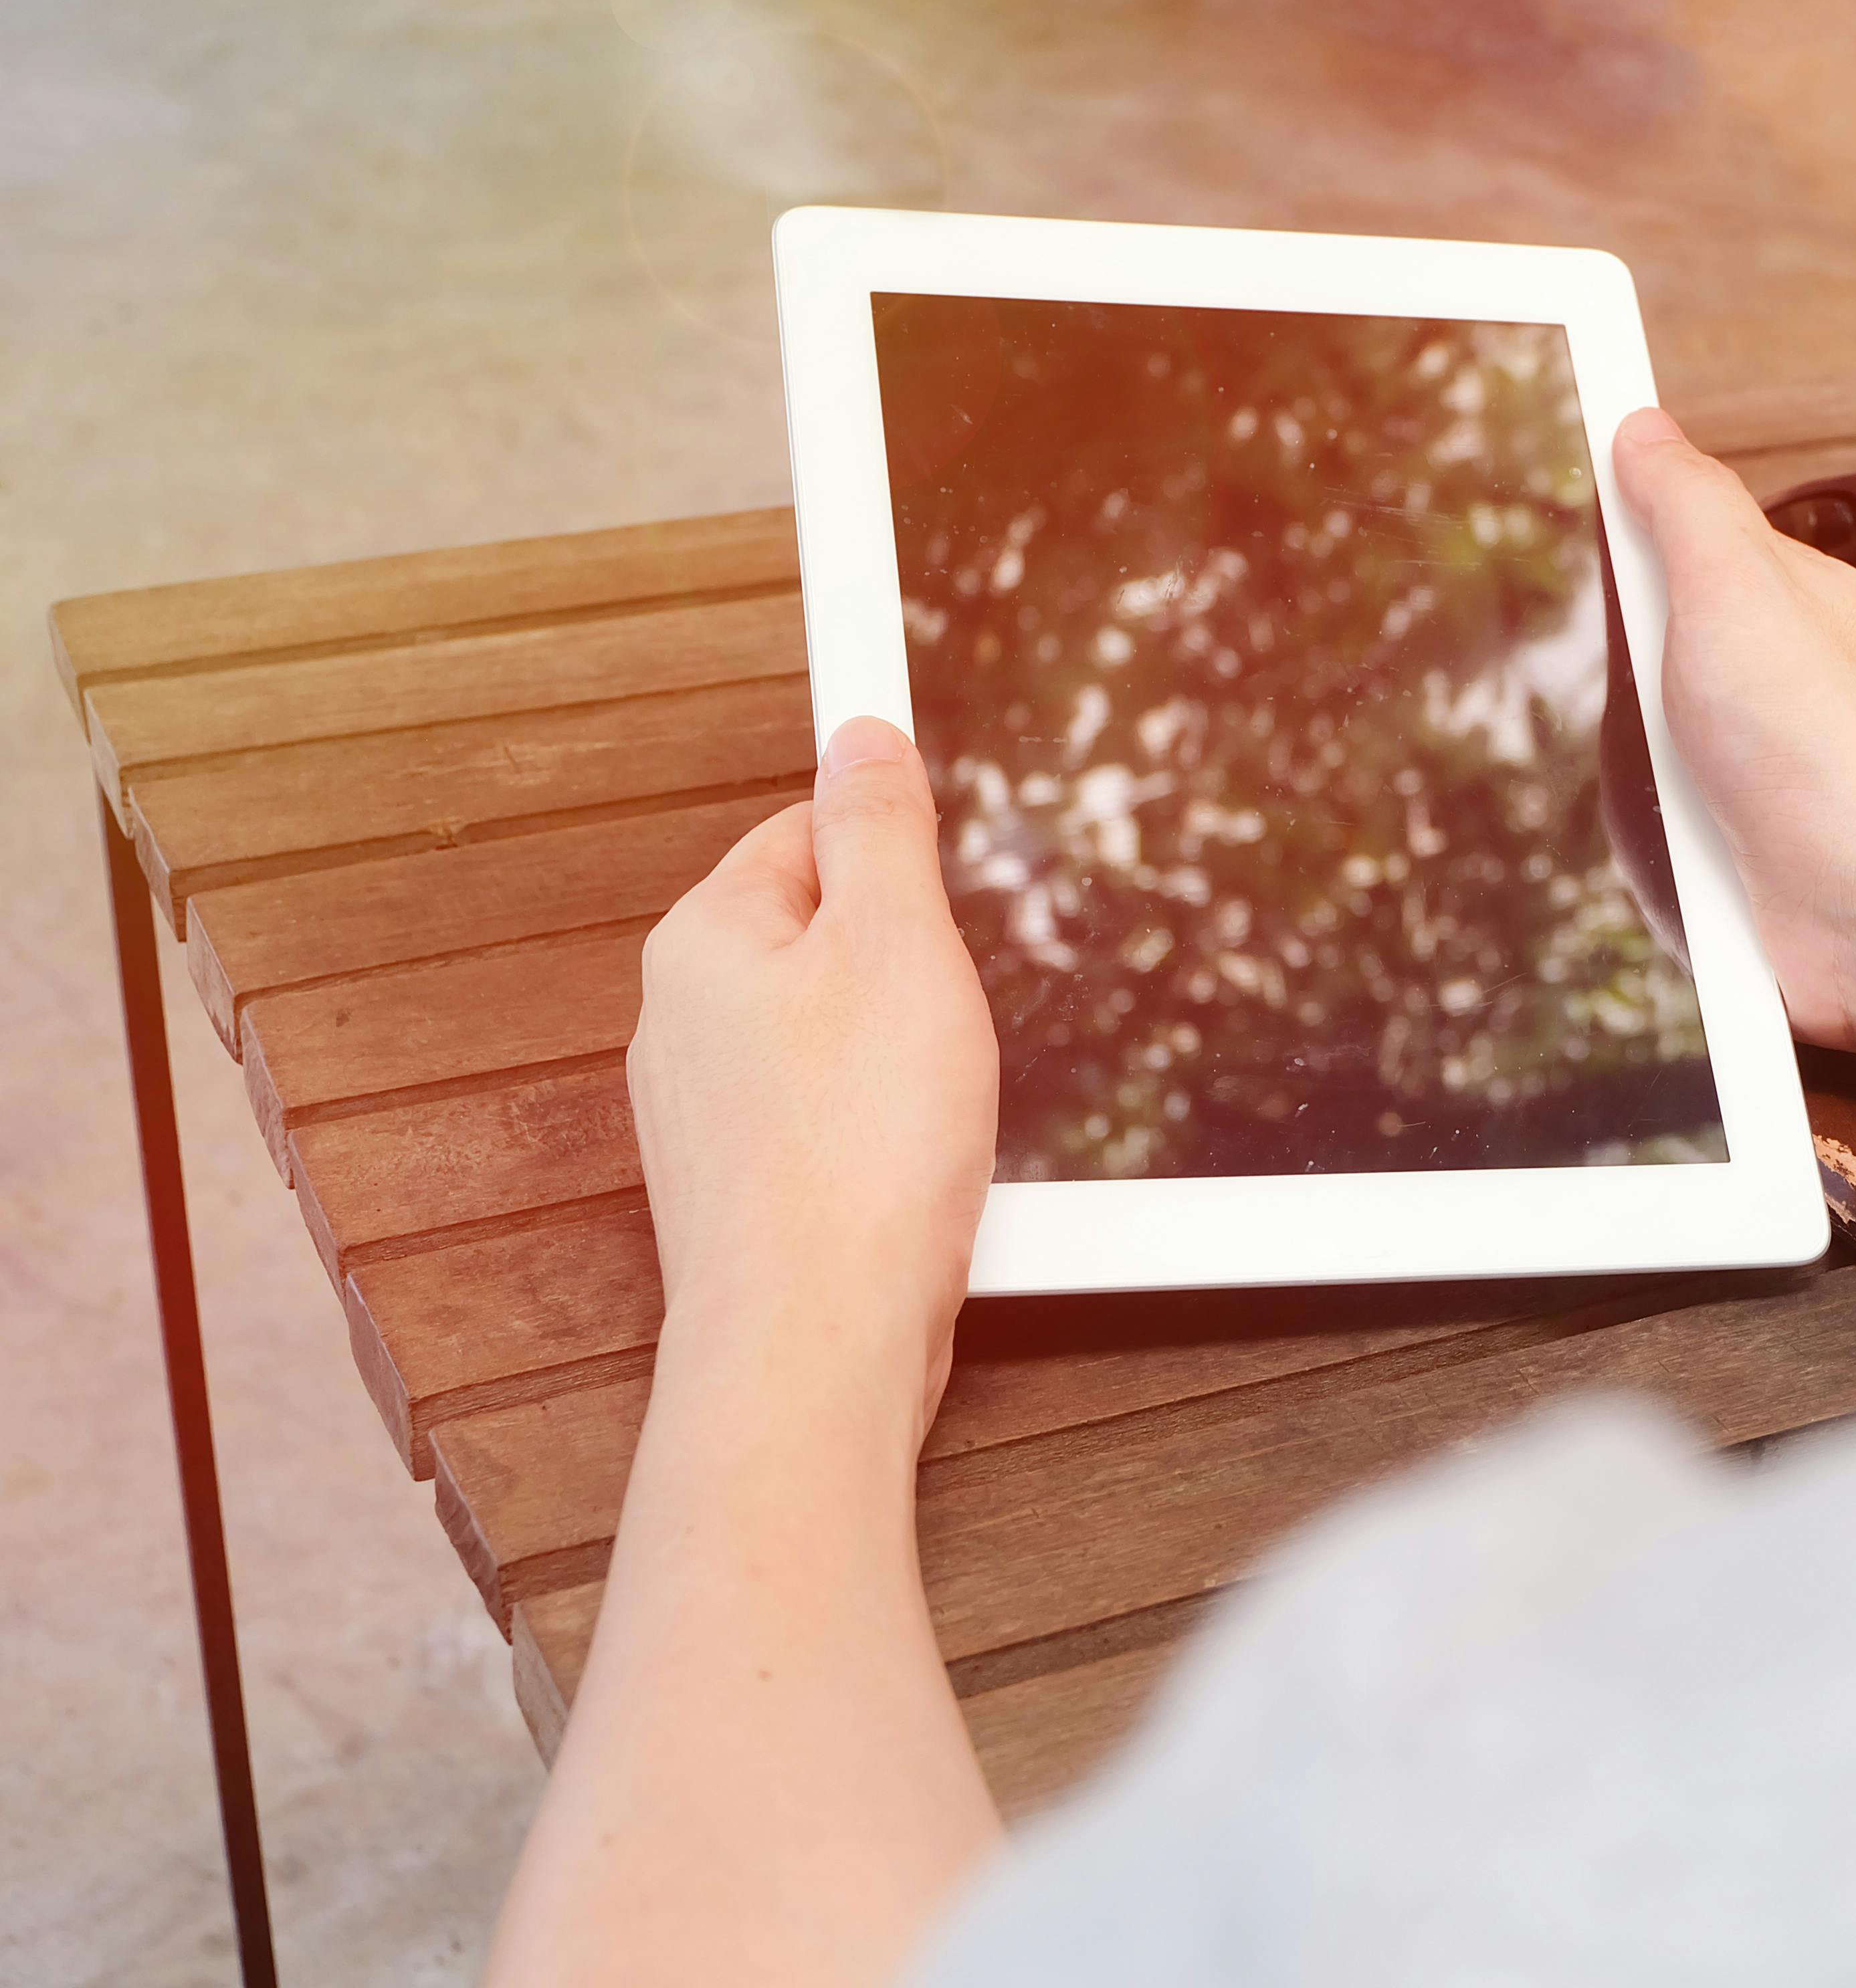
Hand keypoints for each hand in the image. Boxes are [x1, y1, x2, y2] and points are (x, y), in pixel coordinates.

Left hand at [626, 715, 997, 1426]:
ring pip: (831, 1040)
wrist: (815, 1344)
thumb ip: (881, 828)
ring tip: (934, 1109)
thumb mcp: (898, 944)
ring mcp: (705, 1118)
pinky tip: (915, 1173)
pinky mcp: (745, 1195)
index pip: (806, 832)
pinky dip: (884, 1136)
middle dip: (907, 971)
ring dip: (903, 1061)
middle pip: (824, 940)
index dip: (896, 859)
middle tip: (951, 1019)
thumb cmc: (857, 1148)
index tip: (951, 899)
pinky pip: (829, 1125)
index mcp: (703, 940)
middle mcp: (680, 1022)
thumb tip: (860, 735)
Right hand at [1611, 407, 1855, 1052]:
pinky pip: (1664, 845)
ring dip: (1643, 787)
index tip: (1594, 557)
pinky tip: (1689, 855)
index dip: (1630, 555)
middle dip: (1627, 696)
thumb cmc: (1827, 746)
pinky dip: (1661, 858)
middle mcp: (1783, 685)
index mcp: (1790, 601)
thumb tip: (1645, 428)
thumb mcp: (1734, 583)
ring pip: (1649, 764)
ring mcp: (1767, 774)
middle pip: (1650, 667)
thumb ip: (1686, 503)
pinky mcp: (1748, 856)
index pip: (1685, 549)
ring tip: (1683, 792)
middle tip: (1659, 703)